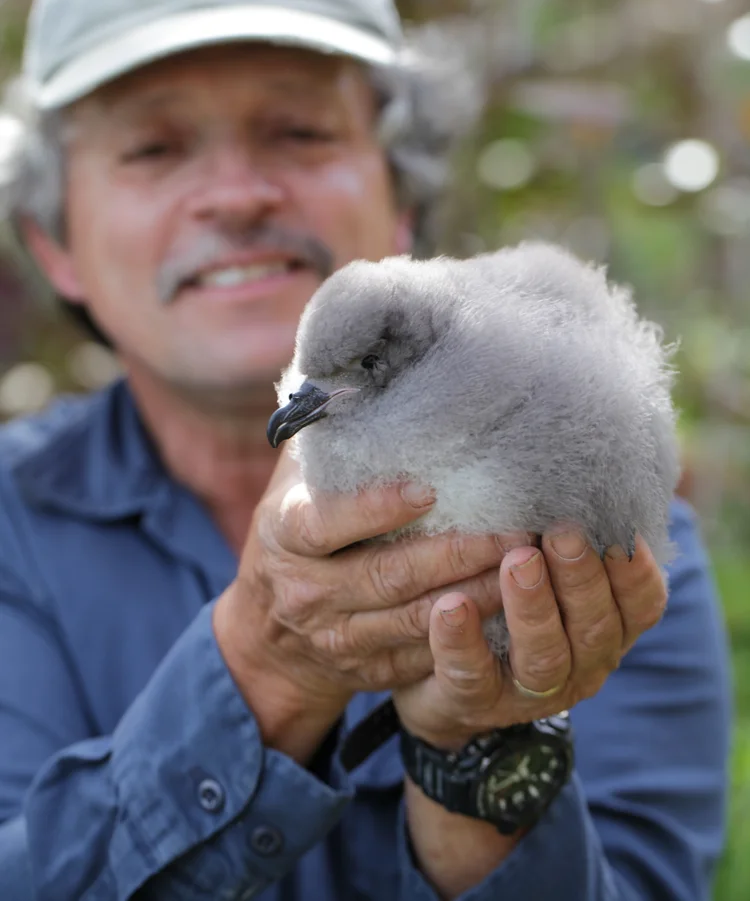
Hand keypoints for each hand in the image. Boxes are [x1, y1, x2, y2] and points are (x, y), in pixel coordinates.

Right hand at [213, 450, 508, 756]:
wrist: (268, 637)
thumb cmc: (296, 532)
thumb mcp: (291, 484)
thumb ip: (327, 439)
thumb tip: (361, 376)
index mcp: (286, 535)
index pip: (326, 523)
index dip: (373, 507)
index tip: (428, 490)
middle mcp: (310, 591)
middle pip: (387, 576)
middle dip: (456, 554)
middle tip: (515, 530)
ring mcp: (339, 637)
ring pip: (416, 621)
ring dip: (477, 596)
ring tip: (528, 568)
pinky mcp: (370, 671)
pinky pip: (426, 658)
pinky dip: (471, 636)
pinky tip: (513, 612)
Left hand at [393, 527, 667, 750]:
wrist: (435, 672)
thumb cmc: (502, 595)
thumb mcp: (543, 563)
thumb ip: (560, 531)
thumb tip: (573, 460)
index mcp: (606, 625)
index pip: (642, 602)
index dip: (634, 568)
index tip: (620, 527)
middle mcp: (580, 662)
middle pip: (594, 626)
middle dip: (580, 577)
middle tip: (561, 532)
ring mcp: (530, 690)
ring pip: (544, 656)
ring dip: (531, 607)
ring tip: (515, 561)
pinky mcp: (476, 702)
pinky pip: (472, 676)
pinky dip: (461, 641)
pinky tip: (449, 606)